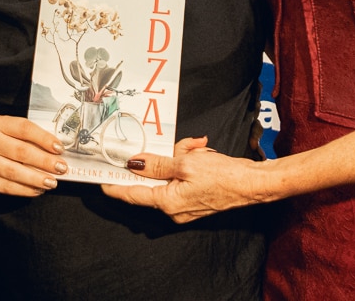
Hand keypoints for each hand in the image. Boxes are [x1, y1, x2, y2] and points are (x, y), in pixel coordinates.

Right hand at [0, 116, 66, 196]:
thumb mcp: (7, 130)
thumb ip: (27, 137)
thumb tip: (55, 151)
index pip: (24, 128)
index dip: (44, 138)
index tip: (59, 148)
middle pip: (21, 151)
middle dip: (45, 161)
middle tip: (61, 168)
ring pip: (14, 172)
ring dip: (36, 178)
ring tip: (52, 182)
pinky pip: (6, 187)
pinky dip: (25, 190)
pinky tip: (37, 190)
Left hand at [102, 138, 265, 222]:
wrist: (254, 184)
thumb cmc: (224, 177)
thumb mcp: (186, 164)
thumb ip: (157, 164)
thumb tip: (133, 164)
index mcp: (167, 203)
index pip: (132, 194)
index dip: (114, 185)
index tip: (99, 178)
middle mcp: (173, 208)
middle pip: (154, 178)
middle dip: (164, 157)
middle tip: (180, 147)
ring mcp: (185, 204)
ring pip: (170, 173)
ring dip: (181, 156)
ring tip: (199, 148)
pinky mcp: (195, 197)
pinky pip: (183, 176)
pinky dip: (190, 162)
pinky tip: (203, 152)